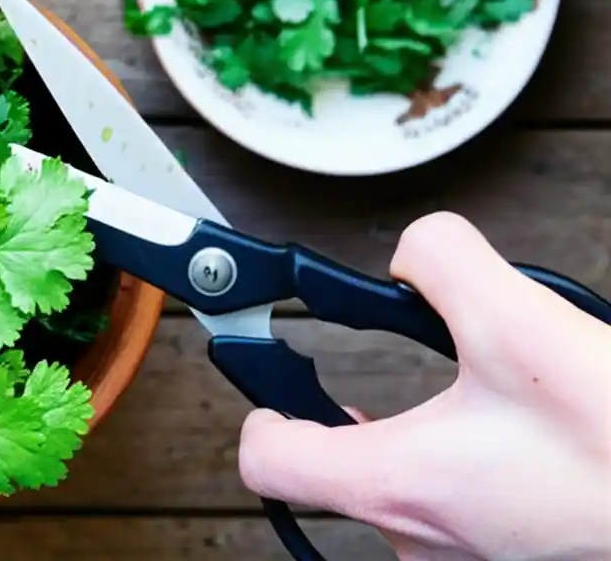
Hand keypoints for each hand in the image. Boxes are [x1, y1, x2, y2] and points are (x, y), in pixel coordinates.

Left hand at [239, 212, 610, 560]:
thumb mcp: (522, 319)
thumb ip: (444, 261)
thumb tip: (416, 251)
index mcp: (397, 483)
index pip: (268, 463)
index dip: (261, 410)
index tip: (277, 378)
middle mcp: (419, 540)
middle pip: (334, 476)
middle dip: (346, 423)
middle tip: (366, 386)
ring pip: (400, 499)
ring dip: (415, 448)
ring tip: (463, 411)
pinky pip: (457, 518)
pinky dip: (467, 475)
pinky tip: (513, 444)